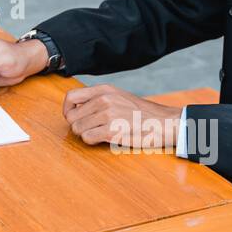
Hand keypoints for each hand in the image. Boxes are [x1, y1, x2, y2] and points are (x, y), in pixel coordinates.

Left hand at [62, 84, 182, 148]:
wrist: (164, 122)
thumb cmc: (141, 113)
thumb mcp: (118, 96)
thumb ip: (98, 99)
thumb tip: (75, 108)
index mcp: (104, 90)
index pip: (70, 97)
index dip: (67, 110)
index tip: (73, 118)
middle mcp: (104, 100)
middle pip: (72, 117)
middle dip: (78, 126)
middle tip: (91, 129)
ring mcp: (108, 115)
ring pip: (77, 129)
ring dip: (86, 135)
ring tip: (100, 133)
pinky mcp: (112, 131)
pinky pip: (87, 138)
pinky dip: (92, 141)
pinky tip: (104, 139)